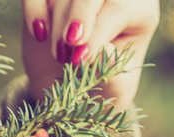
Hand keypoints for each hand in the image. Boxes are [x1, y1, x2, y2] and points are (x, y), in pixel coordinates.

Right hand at [21, 0, 159, 110]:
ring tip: (59, 55)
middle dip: (78, 16)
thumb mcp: (116, 87)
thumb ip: (112, 70)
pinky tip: (39, 34)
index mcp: (140, 11)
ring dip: (57, 23)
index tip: (79, 58)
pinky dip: (34, 9)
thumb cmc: (105, 87)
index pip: (118, 8)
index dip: (97, 32)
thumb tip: (103, 50)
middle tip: (67, 48)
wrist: (78, 91)